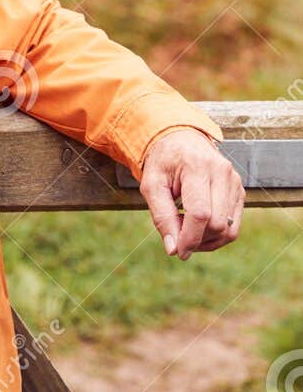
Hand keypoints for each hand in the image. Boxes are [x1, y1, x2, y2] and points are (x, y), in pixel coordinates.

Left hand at [139, 128, 244, 259]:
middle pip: (217, 224)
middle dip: (197, 239)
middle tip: (177, 232)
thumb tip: (174, 250)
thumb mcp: (151, 185)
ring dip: (207, 241)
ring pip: (229, 230)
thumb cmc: (164, 162)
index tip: (178, 251)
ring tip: (186, 228)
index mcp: (197, 166)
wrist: (181, 140)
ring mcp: (235, 182)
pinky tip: (198, 226)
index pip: (201, 213)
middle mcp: (222, 172)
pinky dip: (216, 235)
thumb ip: (161, 216)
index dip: (190, 238)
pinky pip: (233, 226)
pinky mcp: (240, 191)